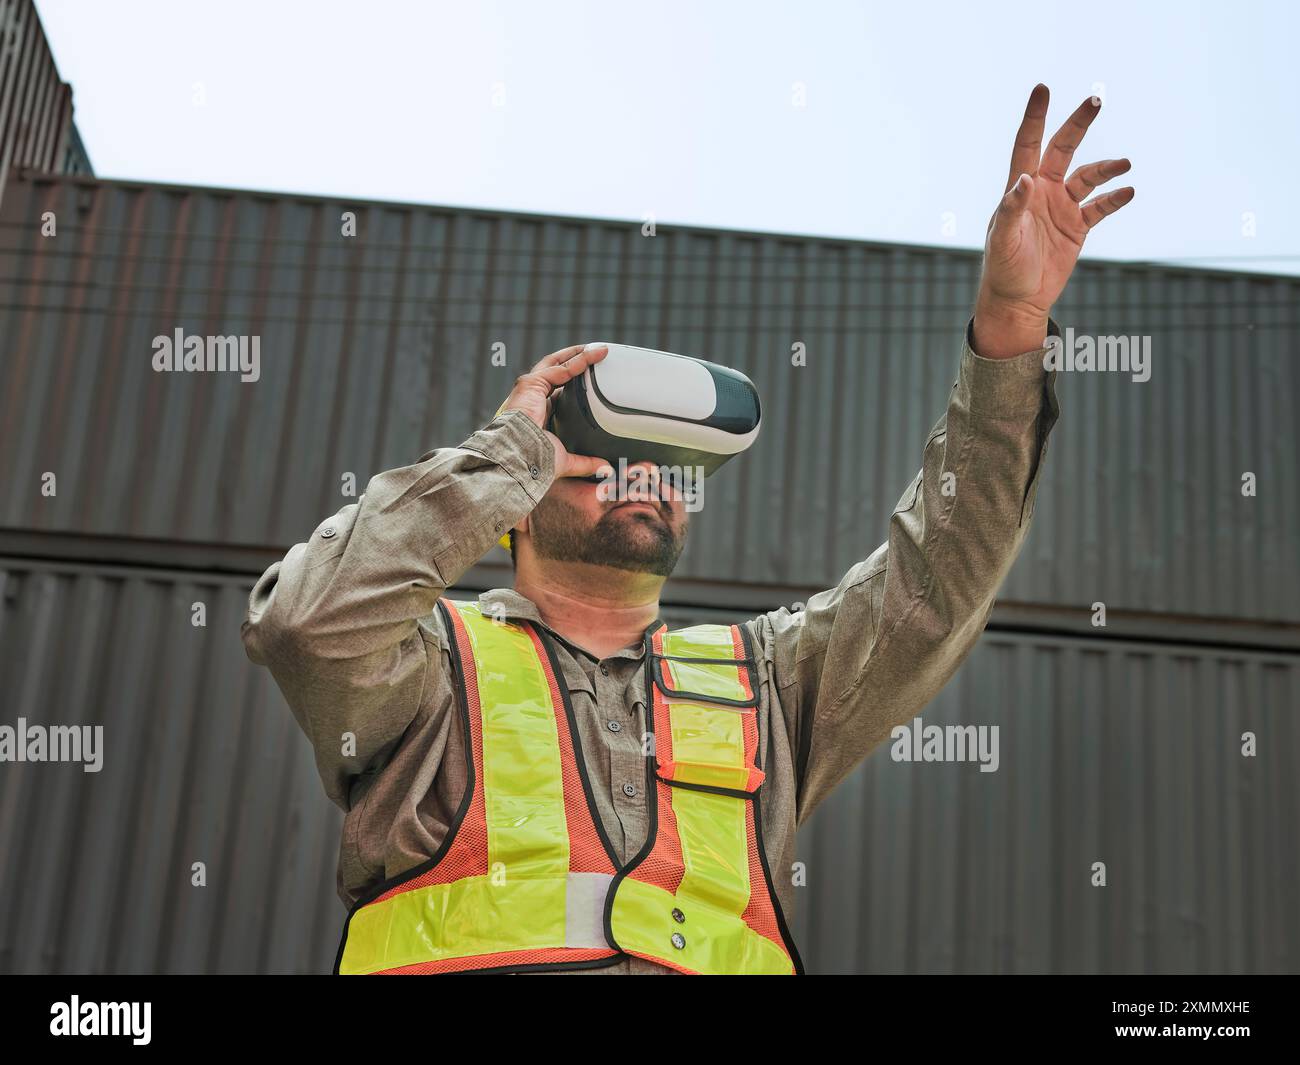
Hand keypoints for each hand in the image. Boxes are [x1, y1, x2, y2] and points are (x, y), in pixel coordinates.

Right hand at [500, 343, 613, 477]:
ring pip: (557, 364)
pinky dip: (578, 360)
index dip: (574, 381)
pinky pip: (560, 367)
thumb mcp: (565, 460)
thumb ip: (585, 462)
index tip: (593, 377)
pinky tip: (594, 356)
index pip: (557, 389)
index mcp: (538, 412)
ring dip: (579, 356)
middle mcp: (532, 397)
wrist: (520, 457)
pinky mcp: (530, 384)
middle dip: (576, 361)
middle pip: (556, 371)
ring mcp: (529, 388)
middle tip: (597, 355)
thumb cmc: (535, 461)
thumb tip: (603, 468)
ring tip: (598, 350)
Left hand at [973, 84, 1134, 358]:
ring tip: (1125, 163)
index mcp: (1020, 189)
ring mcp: (1062, 208)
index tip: (1042, 88)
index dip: (1034, 117)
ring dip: (1107, 168)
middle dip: (1078, 124)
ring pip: (1088, 177)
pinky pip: (1101, 207)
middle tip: (1096, 100)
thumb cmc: (1002, 269)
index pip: (1027, 144)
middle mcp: (1043, 192)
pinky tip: (1129, 191)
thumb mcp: (1003, 239)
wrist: (1018, 300)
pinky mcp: (1077, 227)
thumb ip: (1012, 209)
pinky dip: (1116, 198)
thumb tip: (1025, 179)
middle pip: (1062, 149)